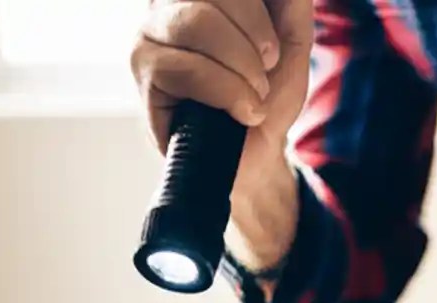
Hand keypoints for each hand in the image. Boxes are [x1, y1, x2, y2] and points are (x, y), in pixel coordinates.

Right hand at [131, 0, 312, 270]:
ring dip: (241, 65)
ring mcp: (150, 36)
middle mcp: (169, 7)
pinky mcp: (144, 72)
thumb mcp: (292, 46)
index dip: (255, 12)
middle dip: (253, 37)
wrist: (257, 154)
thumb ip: (288, 8)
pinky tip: (242, 111)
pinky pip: (184, 67)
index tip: (272, 52)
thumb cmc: (267, 98)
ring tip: (254, 95)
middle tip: (265, 71)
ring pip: (195, 22)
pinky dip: (226, 91)